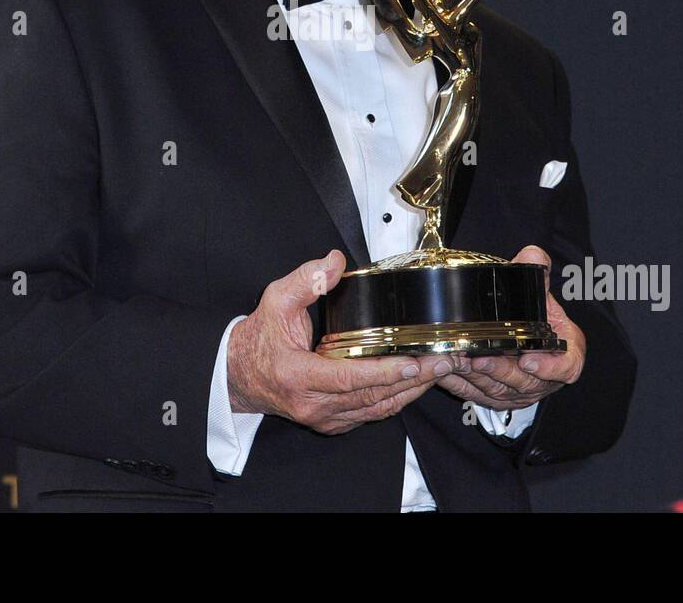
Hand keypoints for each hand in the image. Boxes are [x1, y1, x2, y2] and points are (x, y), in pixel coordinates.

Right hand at [227, 249, 454, 434]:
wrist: (238, 375)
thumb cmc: (258, 340)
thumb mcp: (275, 301)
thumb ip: (305, 279)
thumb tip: (334, 261)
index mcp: (298, 376)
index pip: (348, 377)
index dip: (384, 371)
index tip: (413, 362)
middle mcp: (313, 403)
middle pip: (373, 396)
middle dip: (414, 379)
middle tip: (444, 361)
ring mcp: (324, 417)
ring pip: (377, 409)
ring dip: (411, 391)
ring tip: (438, 371)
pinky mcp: (331, 422)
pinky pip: (370, 414)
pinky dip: (395, 400)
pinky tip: (414, 384)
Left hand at [435, 244, 584, 412]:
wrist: (527, 341)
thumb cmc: (538, 321)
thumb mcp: (542, 298)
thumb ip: (537, 276)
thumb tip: (533, 255)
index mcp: (565, 356)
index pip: (566, 368)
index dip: (550, 368)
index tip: (529, 361)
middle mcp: (542, 379)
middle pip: (523, 381)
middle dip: (499, 370)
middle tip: (479, 358)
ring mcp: (518, 392)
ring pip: (496, 389)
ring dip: (475, 377)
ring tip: (457, 360)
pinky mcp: (494, 397)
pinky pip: (474, 394)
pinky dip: (458, 384)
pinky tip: (443, 371)